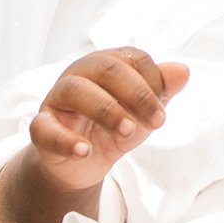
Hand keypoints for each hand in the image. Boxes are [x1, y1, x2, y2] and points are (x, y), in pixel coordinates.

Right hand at [26, 47, 188, 191]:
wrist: (83, 164)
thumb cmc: (114, 127)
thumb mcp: (143, 111)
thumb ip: (162, 90)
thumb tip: (182, 71)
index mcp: (106, 63)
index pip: (133, 58)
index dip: (154, 82)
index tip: (163, 113)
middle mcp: (79, 73)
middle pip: (107, 69)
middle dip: (137, 95)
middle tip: (157, 123)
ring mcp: (57, 98)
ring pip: (76, 91)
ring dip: (107, 110)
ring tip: (128, 133)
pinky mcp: (41, 127)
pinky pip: (44, 127)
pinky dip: (65, 139)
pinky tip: (85, 151)